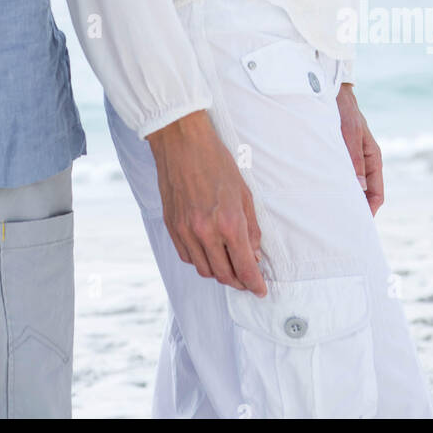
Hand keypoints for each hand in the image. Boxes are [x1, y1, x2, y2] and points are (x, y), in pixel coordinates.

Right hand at [146, 110, 266, 294]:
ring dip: (219, 273)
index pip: (244, 267)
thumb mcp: (244, 193)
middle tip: (247, 280)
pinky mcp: (171, 226)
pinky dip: (200, 260)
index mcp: (229, 222)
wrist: (181, 142)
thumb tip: (254, 254)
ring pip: (203, 270)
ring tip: (228, 265)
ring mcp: (185, 231)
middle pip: (223, 275)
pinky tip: (208, 251)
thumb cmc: (215, 161)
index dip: (255, 284)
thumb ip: (251, 228)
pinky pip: (186, 257)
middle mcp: (206, 232)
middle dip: (238, 282)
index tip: (260, 290)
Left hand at [336, 84, 383, 215]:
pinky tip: (318, 192)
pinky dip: (332, 185)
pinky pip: (337, 175)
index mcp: (373, 158)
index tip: (357, 224)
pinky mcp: (337, 154)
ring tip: (327, 211)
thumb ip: (353, 157)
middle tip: (338, 224)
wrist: (330, 89)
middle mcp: (363, 161)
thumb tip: (358, 187)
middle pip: (363, 194)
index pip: (377, 194)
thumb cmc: (343, 109)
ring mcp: (351, 158)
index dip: (369, 211)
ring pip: (350, 186)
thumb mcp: (349, 132)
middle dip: (354, 208)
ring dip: (342, 197)